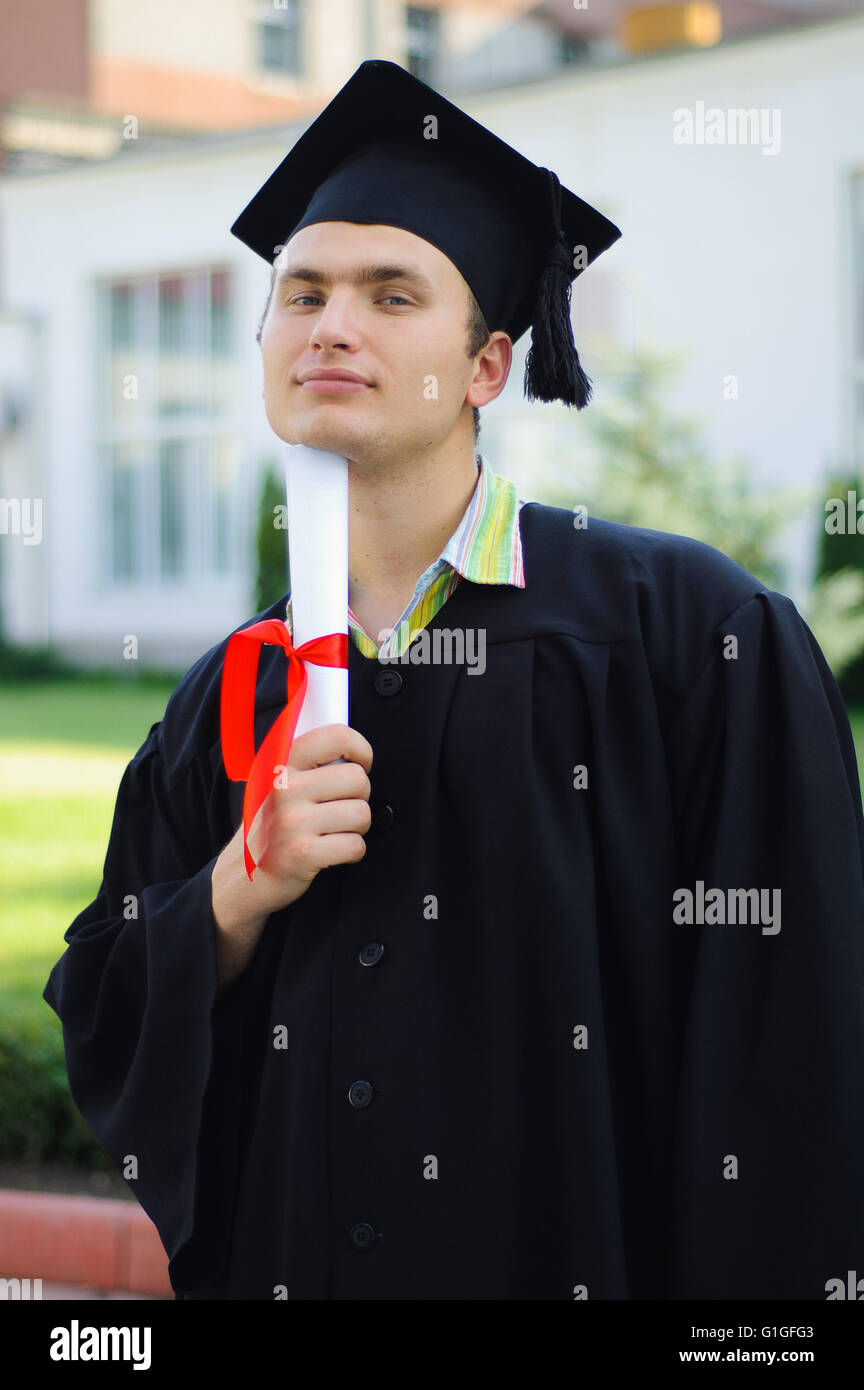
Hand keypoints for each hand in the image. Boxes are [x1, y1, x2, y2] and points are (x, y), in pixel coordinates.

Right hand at [211, 723, 372, 987]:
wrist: (241, 877)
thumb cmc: (269, 826)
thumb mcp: (276, 782)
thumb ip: (309, 764)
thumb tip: (355, 754)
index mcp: (281, 762)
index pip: (336, 736)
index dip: (360, 750)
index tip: (361, 765)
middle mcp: (285, 787)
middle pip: (358, 779)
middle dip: (359, 797)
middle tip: (340, 809)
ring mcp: (292, 821)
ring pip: (362, 814)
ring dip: (356, 827)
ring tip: (334, 831)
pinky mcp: (303, 853)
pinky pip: (356, 845)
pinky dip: (352, 852)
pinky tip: (331, 851)